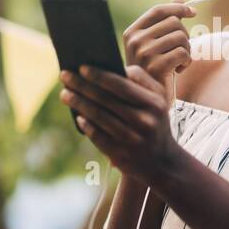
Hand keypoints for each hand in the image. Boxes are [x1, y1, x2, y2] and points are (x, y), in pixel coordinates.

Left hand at [60, 64, 183, 185]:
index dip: (99, 75)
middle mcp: (144, 121)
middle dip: (82, 86)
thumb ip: (142, 80)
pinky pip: (97, 136)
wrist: (163, 162)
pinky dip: (86, 125)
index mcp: (153, 103)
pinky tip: (78, 117)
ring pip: (99, 116)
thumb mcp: (158, 100)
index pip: (122, 85)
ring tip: (65, 94)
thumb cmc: (154, 122)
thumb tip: (116, 67)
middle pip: (106, 99)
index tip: (81, 67)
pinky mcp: (121, 154)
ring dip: (78, 103)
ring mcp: (132, 139)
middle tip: (64, 76)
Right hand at [122, 0, 195, 99]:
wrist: (146, 101)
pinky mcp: (156, 66)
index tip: (192, 12)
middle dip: (184, 36)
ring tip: (178, 62)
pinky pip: (184, 53)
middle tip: (181, 50)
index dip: (178, 8)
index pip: (158, 10)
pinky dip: (187, 62)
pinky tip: (178, 71)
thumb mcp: (154, 45)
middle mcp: (135, 41)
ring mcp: (144, 53)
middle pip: (174, 23)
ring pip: (181, 37)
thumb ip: (164, 22)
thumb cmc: (153, 71)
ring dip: (186, 50)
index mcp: (132, 32)